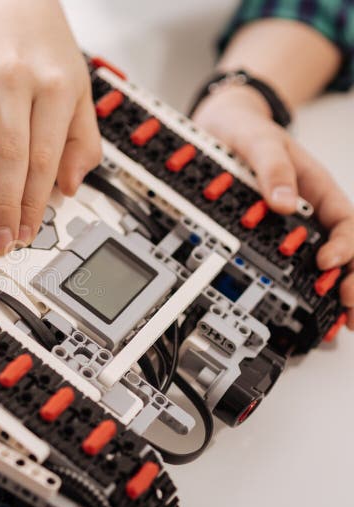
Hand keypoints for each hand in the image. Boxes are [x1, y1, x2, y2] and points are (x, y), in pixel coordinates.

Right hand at [0, 0, 101, 252]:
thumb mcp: (78, 90)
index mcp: (54, 85)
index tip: (25, 232)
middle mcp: (14, 74)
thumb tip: (67, 186)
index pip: (44, 158)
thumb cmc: (45, 50)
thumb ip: (81, 140)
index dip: (33, 203)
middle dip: (2, 203)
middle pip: (8, 150)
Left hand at [193, 85, 353, 329]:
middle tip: (349, 305)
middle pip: (346, 248)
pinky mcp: (279, 235)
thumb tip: (282, 203)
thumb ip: (273, 169)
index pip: (342, 220)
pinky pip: (301, 263)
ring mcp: (298, 225)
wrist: (224, 127)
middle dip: (353, 277)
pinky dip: (313, 288)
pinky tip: (319, 313)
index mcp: (317, 187)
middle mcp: (313, 210)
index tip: (326, 261)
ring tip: (346, 320)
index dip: (342, 244)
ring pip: (330, 261)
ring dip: (340, 289)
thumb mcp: (260, 142)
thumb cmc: (248, 132)